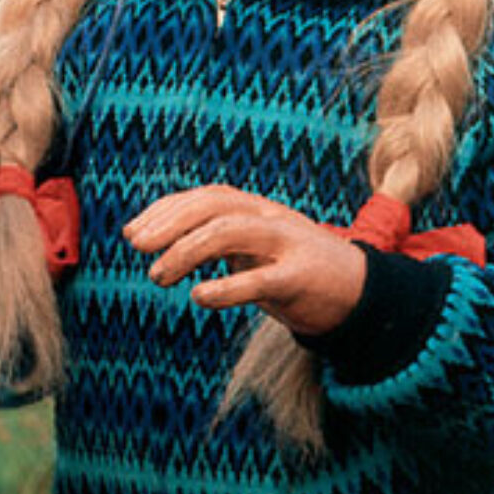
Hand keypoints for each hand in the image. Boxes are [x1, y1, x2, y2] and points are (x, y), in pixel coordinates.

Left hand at [124, 186, 366, 336]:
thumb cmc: (294, 270)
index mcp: (257, 209)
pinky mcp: (303, 278)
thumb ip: (214, 242)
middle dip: (169, 223)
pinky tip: (199, 297)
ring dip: (186, 252)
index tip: (132, 233)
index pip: (205, 197)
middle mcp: (270, 218)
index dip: (164, 210)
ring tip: (157, 277)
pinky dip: (227, 287)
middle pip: (213, 207)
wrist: (361, 293)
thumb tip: (157, 242)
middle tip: (138, 249)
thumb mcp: (253, 249)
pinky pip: (261, 279)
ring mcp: (288, 244)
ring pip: (230, 232)